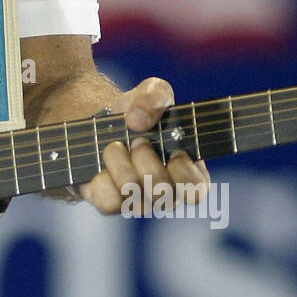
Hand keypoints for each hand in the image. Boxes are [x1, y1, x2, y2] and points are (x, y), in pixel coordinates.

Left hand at [79, 77, 210, 215]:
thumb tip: (138, 121)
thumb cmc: (138, 110)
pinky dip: (101, 178)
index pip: (195, 190)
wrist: (101, 118)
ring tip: (114, 145)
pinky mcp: (111, 204)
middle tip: (137, 140)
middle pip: (162, 193)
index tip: (173, 149)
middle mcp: (166, 194)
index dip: (183, 170)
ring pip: (132, 195)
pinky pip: (109, 202)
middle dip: (145, 159)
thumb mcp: (153, 92)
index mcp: (189, 173)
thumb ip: (155, 96)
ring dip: (119, 162)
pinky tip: (101, 163)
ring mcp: (139, 202)